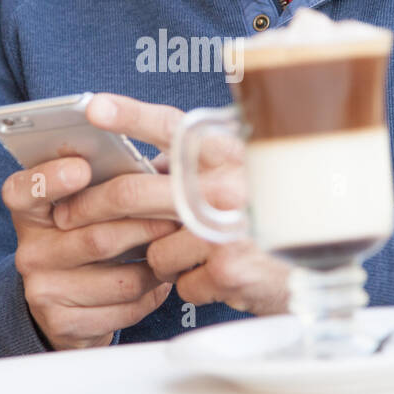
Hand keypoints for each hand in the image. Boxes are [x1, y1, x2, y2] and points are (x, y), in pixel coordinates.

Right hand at [1, 115, 179, 347]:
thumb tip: (154, 168)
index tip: (81, 168)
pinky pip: (125, 307)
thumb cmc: (87, 239)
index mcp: (30, 213)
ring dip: (156, 265)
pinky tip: (157, 281)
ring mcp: (42, 291)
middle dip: (146, 227)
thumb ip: (105, 185)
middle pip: (95, 237)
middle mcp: (29, 251)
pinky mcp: (63, 323)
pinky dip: (151, 294)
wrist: (66, 305)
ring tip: (172, 251)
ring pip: (120, 278)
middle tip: (178, 216)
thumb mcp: (84, 208)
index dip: (51, 179)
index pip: (24, 191)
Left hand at [52, 93, 290, 319]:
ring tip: (198, 256)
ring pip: (155, 249)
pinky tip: (221, 278)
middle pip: (137, 192)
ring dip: (165, 259)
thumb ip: (197, 171)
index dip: (130, 114)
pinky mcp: (228, 269)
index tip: (93, 107)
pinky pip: (180, 283)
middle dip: (94, 207)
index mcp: (230, 154)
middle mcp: (231, 184)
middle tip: (70, 216)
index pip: (174, 127)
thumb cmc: (273, 221)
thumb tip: (142, 165)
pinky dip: (194, 286)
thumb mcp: (243, 180)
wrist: (324, 270)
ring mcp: (229, 228)